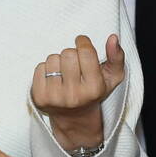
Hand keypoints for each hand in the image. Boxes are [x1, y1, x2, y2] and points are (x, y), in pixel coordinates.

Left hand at [31, 34, 125, 148]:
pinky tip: (54, 79)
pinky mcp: (40, 98)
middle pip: (68, 53)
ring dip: (58, 61)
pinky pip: (39, 68)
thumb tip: (113, 38)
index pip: (86, 52)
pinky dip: (46, 69)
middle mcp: (74, 95)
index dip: (83, 42)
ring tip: (64, 73)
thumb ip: (116, 57)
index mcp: (94, 89)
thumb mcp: (112, 78)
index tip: (82, 43)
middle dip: (71, 54)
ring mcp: (55, 97)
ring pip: (52, 59)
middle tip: (74, 64)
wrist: (75, 118)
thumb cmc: (94, 93)